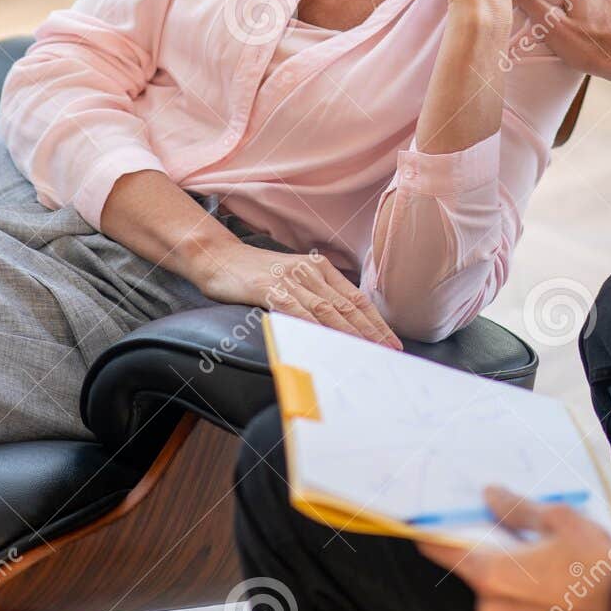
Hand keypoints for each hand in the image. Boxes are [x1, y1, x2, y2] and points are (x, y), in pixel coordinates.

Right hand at [201, 245, 401, 348]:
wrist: (217, 257)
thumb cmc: (254, 272)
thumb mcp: (292, 277)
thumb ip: (314, 293)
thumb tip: (338, 322)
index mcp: (318, 267)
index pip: (355, 298)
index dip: (376, 321)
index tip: (392, 341)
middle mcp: (309, 271)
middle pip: (347, 306)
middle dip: (372, 332)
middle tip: (390, 353)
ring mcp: (290, 279)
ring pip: (328, 310)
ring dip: (351, 334)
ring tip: (368, 353)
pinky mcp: (269, 289)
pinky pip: (297, 312)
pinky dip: (315, 328)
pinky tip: (327, 343)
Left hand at [418, 487, 610, 610]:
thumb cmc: (593, 563)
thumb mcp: (556, 519)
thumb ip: (516, 508)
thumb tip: (489, 494)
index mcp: (492, 576)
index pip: (441, 550)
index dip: (431, 529)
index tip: (420, 512)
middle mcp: (492, 604)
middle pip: (469, 563)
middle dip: (479, 538)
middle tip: (492, 511)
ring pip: (491, 580)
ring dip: (502, 560)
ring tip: (529, 536)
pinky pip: (508, 597)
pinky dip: (516, 579)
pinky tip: (541, 561)